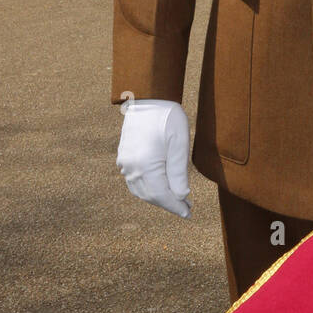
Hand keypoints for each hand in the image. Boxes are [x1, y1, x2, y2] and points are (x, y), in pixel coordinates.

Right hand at [117, 99, 191, 217]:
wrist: (148, 99)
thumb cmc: (168, 117)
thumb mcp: (179, 143)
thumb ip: (179, 172)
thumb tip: (181, 195)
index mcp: (146, 165)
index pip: (162, 195)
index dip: (175, 206)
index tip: (188, 213)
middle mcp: (131, 167)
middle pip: (150, 195)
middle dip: (168, 203)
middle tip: (186, 207)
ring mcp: (125, 163)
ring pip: (140, 190)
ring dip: (157, 197)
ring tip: (176, 199)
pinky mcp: (123, 157)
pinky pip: (134, 181)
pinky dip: (147, 188)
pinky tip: (159, 187)